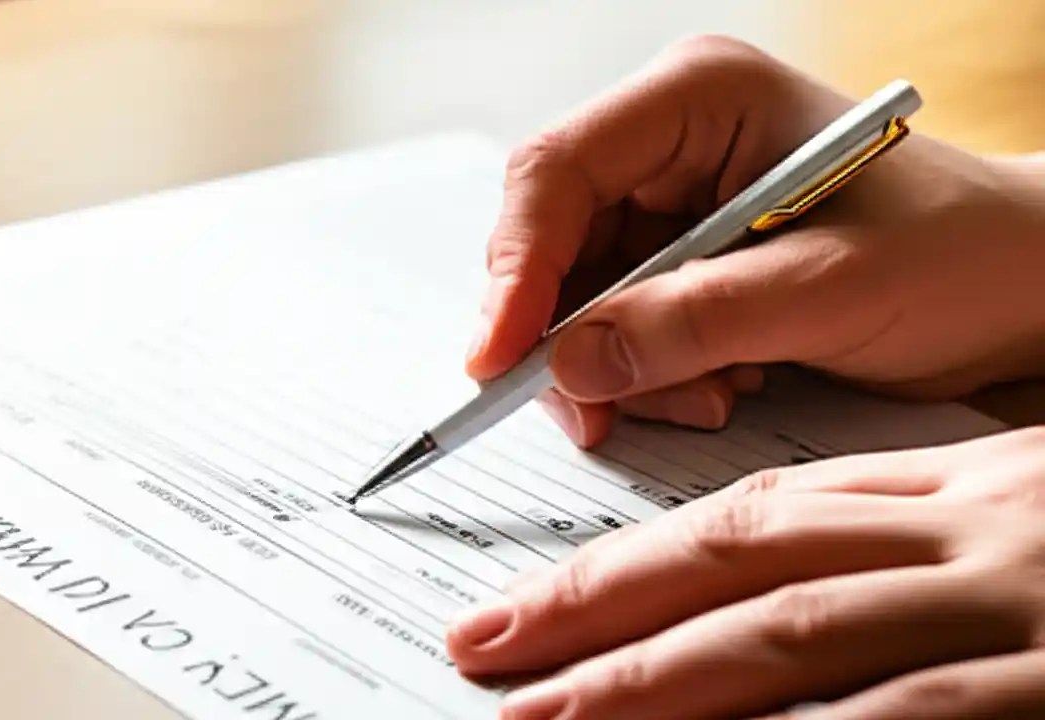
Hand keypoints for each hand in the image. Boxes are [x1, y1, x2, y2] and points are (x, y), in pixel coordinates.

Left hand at [445, 428, 1044, 718]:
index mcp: (949, 489)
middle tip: (485, 648)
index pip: (756, 512)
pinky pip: (898, 713)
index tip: (533, 601)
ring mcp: (1012, 601)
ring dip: (656, 678)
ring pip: (791, 627)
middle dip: (599, 606)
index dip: (628, 559)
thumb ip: (900, 560)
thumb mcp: (1028, 534)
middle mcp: (966, 530)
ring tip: (545, 719)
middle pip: (743, 555)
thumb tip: (764, 606)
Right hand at [465, 35, 1044, 445]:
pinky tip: (719, 385)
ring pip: (576, 300)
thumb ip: (696, 322)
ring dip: (620, 369)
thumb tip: (571, 364)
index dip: (514, 267)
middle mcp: (667, 147)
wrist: (1019, 292)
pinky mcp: (680, 266)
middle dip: (568, 338)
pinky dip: (648, 378)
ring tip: (710, 393)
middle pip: (551, 242)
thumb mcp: (830, 288)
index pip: (557, 172)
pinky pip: (617, 331)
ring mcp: (669, 208)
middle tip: (595, 412)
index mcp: (696, 100)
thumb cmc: (959, 254)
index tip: (500, 358)